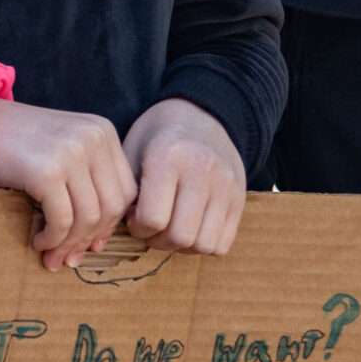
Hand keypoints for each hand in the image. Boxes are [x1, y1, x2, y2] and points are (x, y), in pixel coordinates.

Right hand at [0, 97, 134, 272]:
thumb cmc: (12, 142)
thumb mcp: (60, 151)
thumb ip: (85, 183)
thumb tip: (99, 241)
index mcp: (102, 132)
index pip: (126, 192)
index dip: (110, 225)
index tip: (88, 244)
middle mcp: (93, 138)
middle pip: (112, 207)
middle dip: (89, 240)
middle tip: (67, 258)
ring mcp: (71, 152)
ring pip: (89, 217)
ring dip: (69, 244)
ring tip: (50, 255)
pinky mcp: (46, 170)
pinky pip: (62, 220)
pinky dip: (52, 239)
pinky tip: (38, 240)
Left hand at [120, 98, 246, 254]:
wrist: (200, 114)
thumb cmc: (156, 137)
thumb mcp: (131, 152)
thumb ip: (125, 192)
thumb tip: (120, 233)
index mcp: (168, 157)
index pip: (153, 218)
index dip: (137, 228)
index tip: (133, 218)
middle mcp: (202, 171)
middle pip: (181, 236)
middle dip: (158, 241)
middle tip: (151, 228)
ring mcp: (226, 185)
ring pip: (204, 245)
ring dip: (183, 247)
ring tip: (171, 228)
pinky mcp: (240, 198)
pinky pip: (224, 243)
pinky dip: (204, 245)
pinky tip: (191, 227)